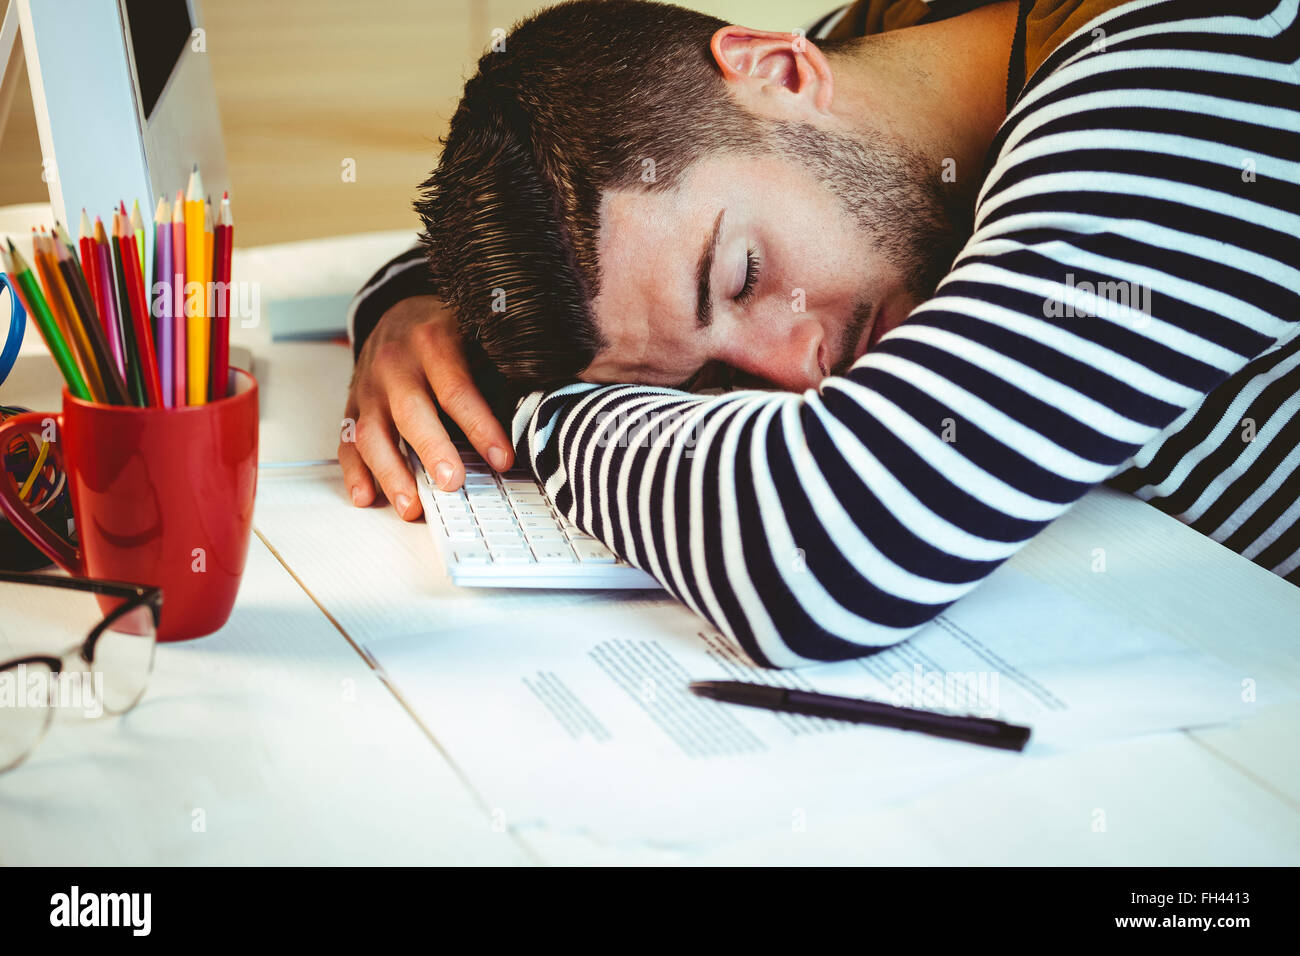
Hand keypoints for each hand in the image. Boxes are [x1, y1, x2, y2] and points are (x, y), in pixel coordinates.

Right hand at [339, 295, 513, 519]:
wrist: (397, 311)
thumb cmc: (448, 331)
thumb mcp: (477, 331)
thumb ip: (504, 364)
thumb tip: (553, 400)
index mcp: (433, 342)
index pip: (458, 389)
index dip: (481, 426)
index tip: (503, 459)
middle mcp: (396, 364)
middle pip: (412, 413)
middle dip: (432, 451)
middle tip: (452, 485)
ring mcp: (369, 387)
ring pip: (373, 433)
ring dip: (391, 473)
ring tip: (412, 507)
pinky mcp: (353, 406)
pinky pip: (348, 441)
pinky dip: (355, 472)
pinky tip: (366, 497)